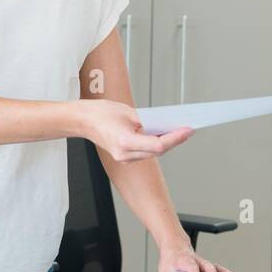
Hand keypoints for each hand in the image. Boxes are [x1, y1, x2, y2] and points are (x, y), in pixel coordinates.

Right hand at [76, 99, 192, 161]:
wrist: (83, 121)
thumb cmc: (102, 113)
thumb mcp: (128, 112)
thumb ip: (149, 121)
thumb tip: (167, 125)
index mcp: (125, 142)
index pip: (158, 145)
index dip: (176, 138)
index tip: (188, 129)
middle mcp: (125, 154)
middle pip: (159, 151)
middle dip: (175, 140)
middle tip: (189, 129)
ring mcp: (124, 158)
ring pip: (154, 153)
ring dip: (168, 143)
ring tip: (181, 131)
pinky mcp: (124, 157)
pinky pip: (146, 152)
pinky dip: (157, 144)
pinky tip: (166, 135)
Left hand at [157, 238, 235, 271]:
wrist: (175, 248)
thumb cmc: (170, 261)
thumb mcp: (164, 271)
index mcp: (183, 260)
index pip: (189, 265)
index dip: (193, 271)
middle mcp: (195, 260)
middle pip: (204, 264)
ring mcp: (202, 263)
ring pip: (213, 266)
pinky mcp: (207, 266)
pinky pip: (218, 269)